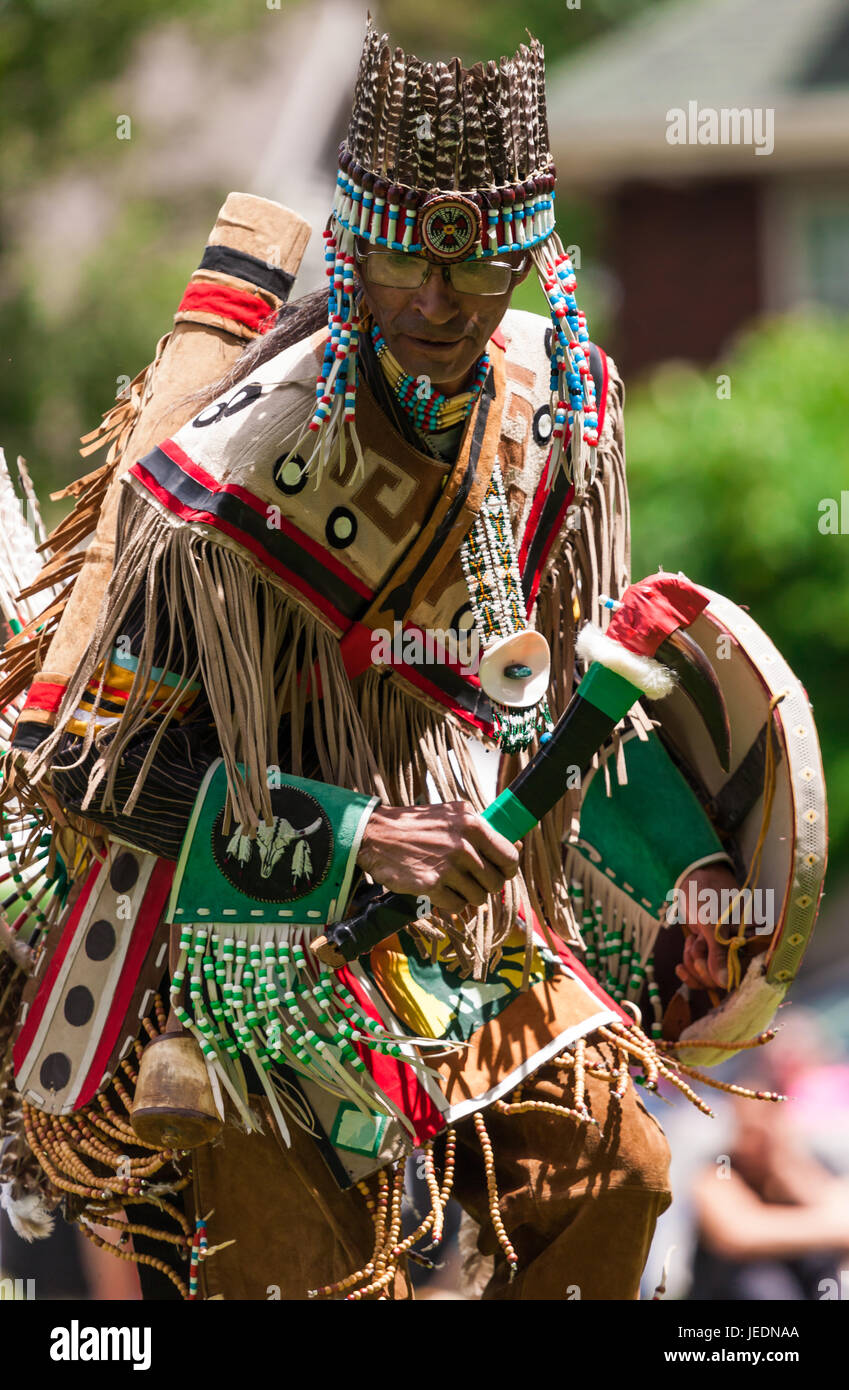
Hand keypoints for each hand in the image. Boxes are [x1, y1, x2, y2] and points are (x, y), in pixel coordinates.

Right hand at [356, 801, 520, 916]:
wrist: (377, 834)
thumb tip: (517, 845)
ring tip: (452, 883)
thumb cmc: (419, 826)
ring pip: (478, 897)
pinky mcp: (430, 884)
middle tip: (469, 879)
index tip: (499, 872)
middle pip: (495, 882)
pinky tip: (439, 889)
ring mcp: (447, 865)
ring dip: (467, 895)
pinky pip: (456, 906)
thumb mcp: (454, 816)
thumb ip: (485, 831)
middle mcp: (463, 844)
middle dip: (485, 885)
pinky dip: (450, 903)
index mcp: (473, 824)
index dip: (507, 869)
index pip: (510, 857)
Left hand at [674, 861, 741, 991]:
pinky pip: (701, 971)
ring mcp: (724, 951)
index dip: (724, 975)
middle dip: (704, 966)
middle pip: (724, 979)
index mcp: (751, 940)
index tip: (707, 959)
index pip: (745, 973)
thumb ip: (719, 953)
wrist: (691, 877)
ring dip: (694, 962)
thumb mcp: (713, 924)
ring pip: (709, 976)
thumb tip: (724, 983)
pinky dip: (690, 966)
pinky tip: (682, 963)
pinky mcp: (710, 951)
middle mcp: (741, 949)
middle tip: (697, 943)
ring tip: (693, 939)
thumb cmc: (707, 893)